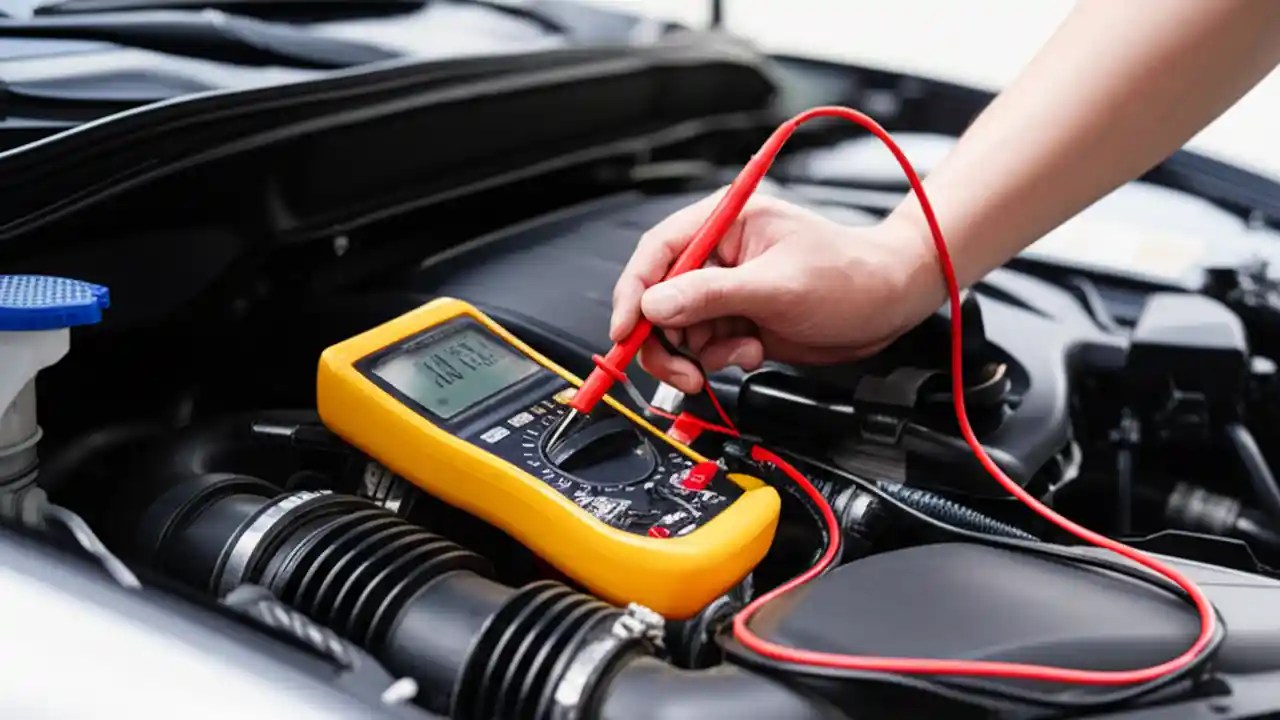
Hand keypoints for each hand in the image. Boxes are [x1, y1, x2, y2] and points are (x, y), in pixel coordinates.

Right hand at [610, 191, 943, 393]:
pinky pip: (705, 346)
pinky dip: (719, 358)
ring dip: (698, 352)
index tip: (625, 329)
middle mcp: (719, 255)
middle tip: (681, 368)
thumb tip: (655, 306)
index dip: (634, 291)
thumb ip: (711, 296)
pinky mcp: (739, 320)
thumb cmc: (850, 276)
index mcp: (725, 222)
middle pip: (659, 298)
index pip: (658, 252)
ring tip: (737, 353)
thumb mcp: (777, 286)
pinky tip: (751, 351)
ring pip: (679, 329)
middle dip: (664, 337)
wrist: (891, 304)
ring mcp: (728, 290)